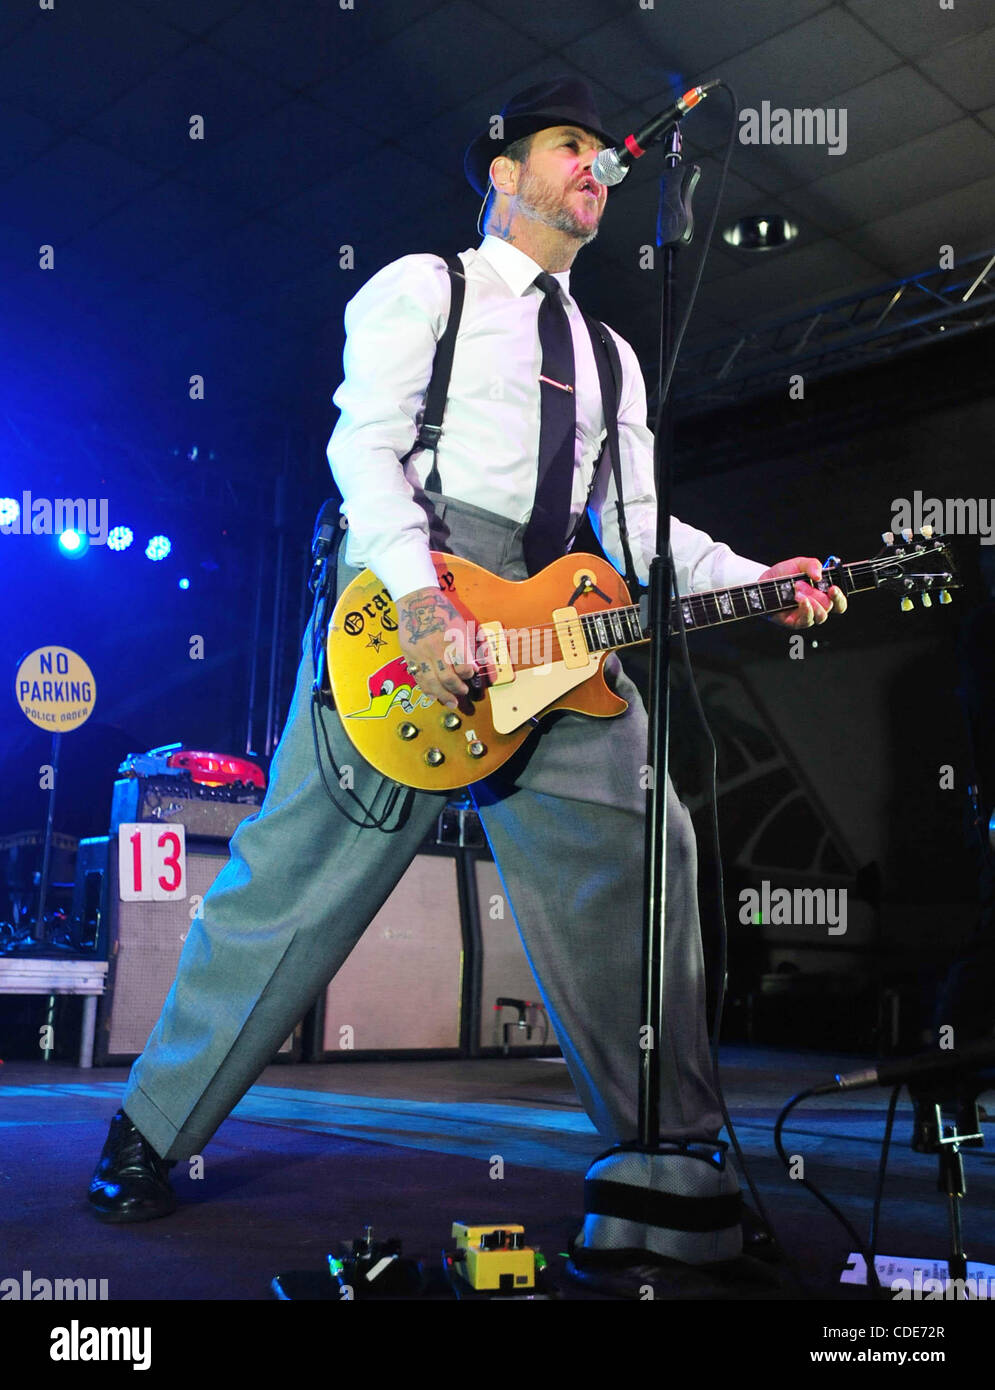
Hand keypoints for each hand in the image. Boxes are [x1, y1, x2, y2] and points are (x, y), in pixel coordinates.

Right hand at [395, 586, 479, 709]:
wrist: (417, 601)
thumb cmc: (442, 612)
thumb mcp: (460, 625)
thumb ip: (466, 648)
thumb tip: (473, 668)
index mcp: (450, 640)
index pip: (462, 666)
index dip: (468, 673)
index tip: (471, 674)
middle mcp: (434, 649)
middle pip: (446, 678)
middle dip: (456, 689)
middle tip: (463, 692)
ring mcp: (419, 653)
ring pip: (430, 682)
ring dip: (442, 695)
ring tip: (451, 702)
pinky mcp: (408, 655)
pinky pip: (417, 677)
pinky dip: (426, 689)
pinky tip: (433, 695)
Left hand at [758, 556, 847, 629]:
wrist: (764, 581)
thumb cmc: (784, 573)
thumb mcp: (800, 564)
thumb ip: (813, 565)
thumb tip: (819, 576)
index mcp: (823, 595)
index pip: (840, 603)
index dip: (840, 598)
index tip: (832, 587)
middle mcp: (817, 607)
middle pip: (830, 607)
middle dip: (817, 593)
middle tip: (800, 583)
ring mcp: (806, 616)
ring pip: (821, 616)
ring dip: (812, 601)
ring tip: (796, 590)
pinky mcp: (794, 623)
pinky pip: (807, 621)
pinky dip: (806, 609)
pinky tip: (799, 599)